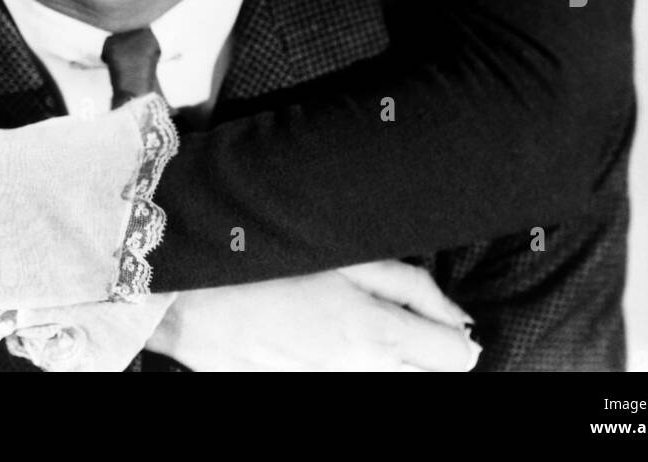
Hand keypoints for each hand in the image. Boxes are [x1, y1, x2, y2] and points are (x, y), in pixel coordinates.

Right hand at [148, 260, 479, 371]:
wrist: (189, 300)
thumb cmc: (266, 262)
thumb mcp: (344, 255)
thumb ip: (410, 286)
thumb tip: (458, 319)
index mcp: (377, 334)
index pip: (457, 355)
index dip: (455, 329)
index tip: (436, 311)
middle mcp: (363, 375)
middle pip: (430, 376)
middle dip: (428, 348)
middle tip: (400, 312)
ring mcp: (332, 388)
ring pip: (393, 381)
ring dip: (392, 357)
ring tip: (357, 320)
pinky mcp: (304, 392)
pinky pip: (353, 382)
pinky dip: (358, 364)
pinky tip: (328, 337)